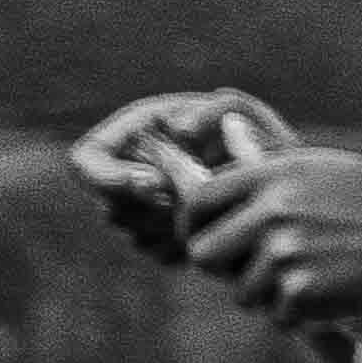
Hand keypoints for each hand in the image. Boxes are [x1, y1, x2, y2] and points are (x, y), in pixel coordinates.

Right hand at [68, 92, 276, 263]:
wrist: (276, 180)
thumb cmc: (253, 136)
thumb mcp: (240, 112)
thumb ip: (213, 111)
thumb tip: (180, 129)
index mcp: (129, 136)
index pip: (85, 161)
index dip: (110, 177)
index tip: (156, 183)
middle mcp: (124, 176)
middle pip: (109, 204)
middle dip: (153, 207)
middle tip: (198, 201)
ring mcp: (138, 212)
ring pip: (134, 231)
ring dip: (174, 225)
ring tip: (217, 208)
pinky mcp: (159, 241)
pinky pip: (158, 251)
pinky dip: (187, 242)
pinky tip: (218, 225)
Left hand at [182, 150, 361, 332]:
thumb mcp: (329, 174)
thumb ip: (272, 183)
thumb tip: (213, 202)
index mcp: (276, 174)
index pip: (199, 200)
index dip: (193, 225)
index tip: (206, 239)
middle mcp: (273, 211)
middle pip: (203, 255)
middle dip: (224, 269)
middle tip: (256, 272)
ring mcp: (285, 253)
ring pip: (243, 294)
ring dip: (273, 296)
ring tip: (322, 277)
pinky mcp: (301, 292)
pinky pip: (278, 317)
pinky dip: (303, 316)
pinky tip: (339, 294)